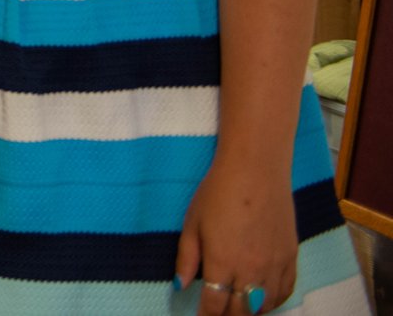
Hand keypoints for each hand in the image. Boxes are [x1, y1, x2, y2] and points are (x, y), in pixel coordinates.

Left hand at [173, 159, 298, 314]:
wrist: (256, 171)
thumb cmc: (217, 193)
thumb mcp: (192, 223)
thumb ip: (187, 257)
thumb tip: (180, 285)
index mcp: (222, 263)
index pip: (214, 305)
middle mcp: (250, 270)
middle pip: (240, 311)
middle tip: (218, 313)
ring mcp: (274, 266)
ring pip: (265, 306)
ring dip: (250, 311)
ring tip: (238, 308)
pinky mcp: (291, 257)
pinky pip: (286, 291)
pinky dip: (274, 301)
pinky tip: (263, 299)